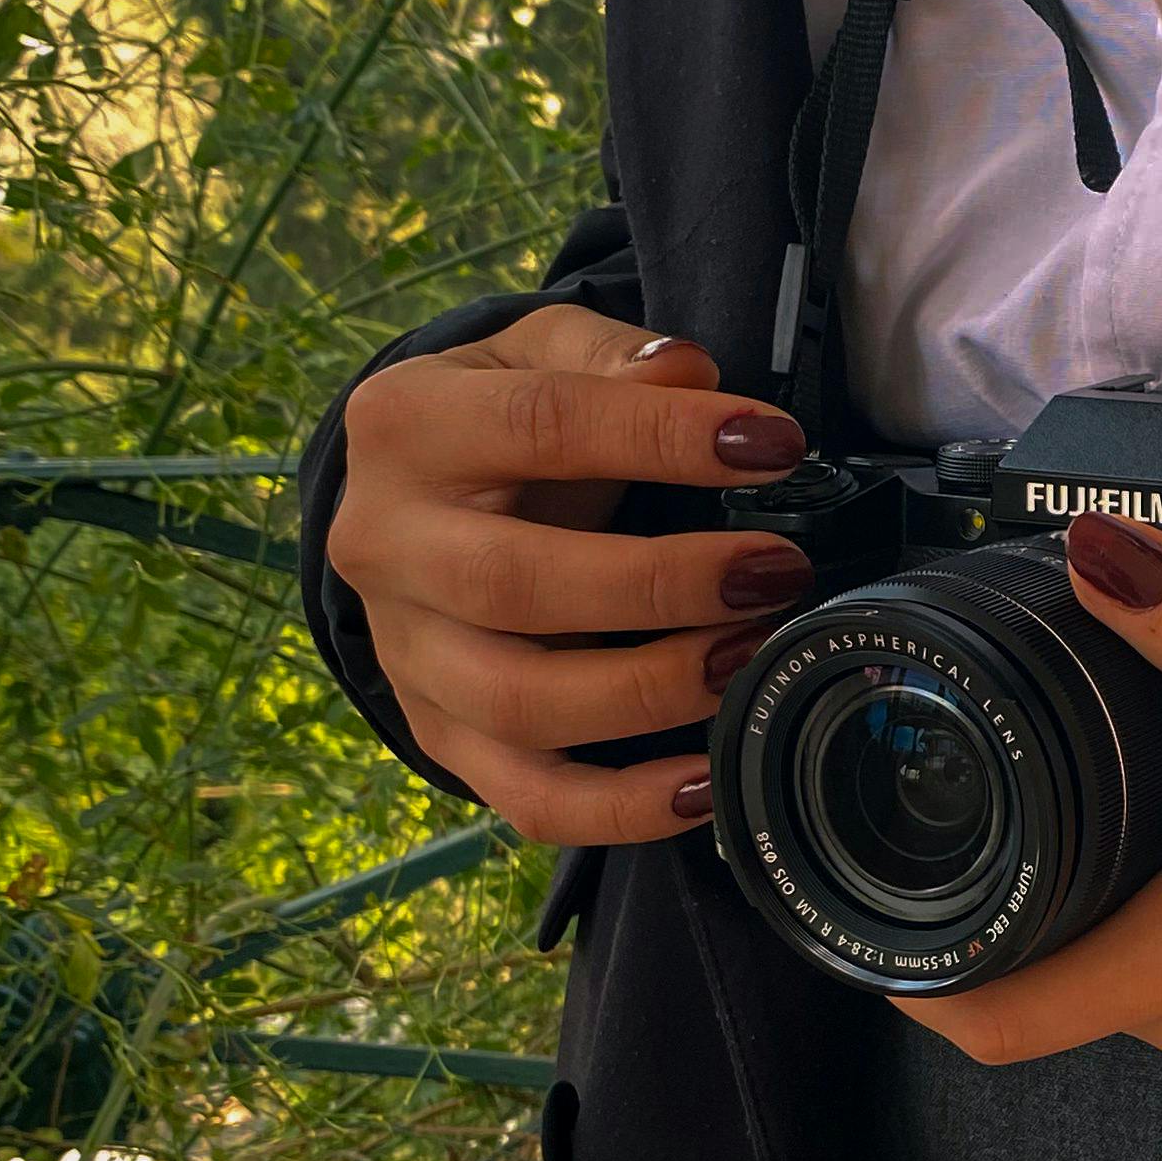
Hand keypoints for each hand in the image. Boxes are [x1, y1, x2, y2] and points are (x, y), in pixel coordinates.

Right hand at [327, 304, 814, 843]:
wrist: (410, 502)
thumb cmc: (498, 420)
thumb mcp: (535, 352)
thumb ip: (608, 356)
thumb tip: (689, 375)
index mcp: (405, 427)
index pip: (542, 425)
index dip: (663, 438)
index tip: (774, 445)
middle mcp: (385, 546)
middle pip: (515, 584)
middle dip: (661, 585)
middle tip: (775, 572)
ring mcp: (408, 656)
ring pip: (519, 703)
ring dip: (652, 692)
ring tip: (750, 659)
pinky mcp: (443, 737)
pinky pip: (528, 799)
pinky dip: (623, 808)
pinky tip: (710, 783)